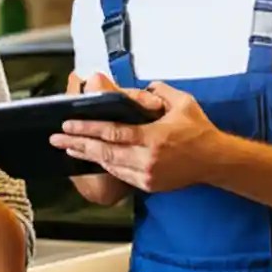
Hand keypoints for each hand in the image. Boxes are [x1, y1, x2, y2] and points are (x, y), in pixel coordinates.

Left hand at [51, 81, 219, 192]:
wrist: (215, 161)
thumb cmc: (200, 130)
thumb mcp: (182, 102)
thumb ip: (159, 91)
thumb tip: (140, 87)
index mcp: (153, 137)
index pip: (113, 133)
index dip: (88, 128)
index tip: (68, 123)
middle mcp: (147, 159)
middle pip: (104, 152)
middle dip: (77, 143)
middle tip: (56, 137)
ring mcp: (146, 175)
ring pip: (109, 165)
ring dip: (87, 155)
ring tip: (68, 146)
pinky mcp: (148, 185)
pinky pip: (120, 174)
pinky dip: (104, 165)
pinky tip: (92, 157)